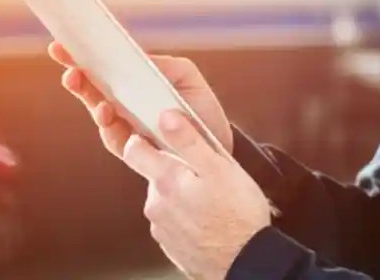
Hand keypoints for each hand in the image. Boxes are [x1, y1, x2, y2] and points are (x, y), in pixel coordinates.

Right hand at [49, 41, 234, 155]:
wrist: (216, 145)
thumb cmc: (200, 108)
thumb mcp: (187, 78)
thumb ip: (165, 65)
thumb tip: (138, 57)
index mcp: (135, 83)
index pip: (105, 67)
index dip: (84, 55)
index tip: (62, 44)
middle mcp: (124, 103)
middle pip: (93, 86)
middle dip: (76, 71)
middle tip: (63, 57)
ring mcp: (124, 125)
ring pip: (96, 108)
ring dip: (86, 94)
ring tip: (78, 79)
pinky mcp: (130, 148)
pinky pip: (112, 136)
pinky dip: (106, 123)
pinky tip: (104, 110)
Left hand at [123, 110, 270, 279]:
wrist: (244, 262)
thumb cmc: (238, 215)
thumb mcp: (220, 168)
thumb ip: (190, 140)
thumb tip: (167, 116)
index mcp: (166, 181)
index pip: (134, 151)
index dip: (144, 138)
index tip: (158, 135)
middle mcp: (156, 205)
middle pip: (155, 176)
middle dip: (176, 170)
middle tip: (207, 174)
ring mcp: (161, 228)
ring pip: (166, 199)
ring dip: (183, 195)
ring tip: (213, 199)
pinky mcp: (171, 246)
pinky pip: (174, 222)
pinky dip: (188, 217)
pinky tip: (209, 218)